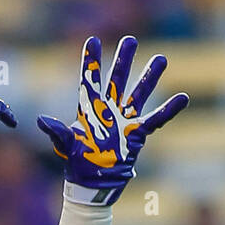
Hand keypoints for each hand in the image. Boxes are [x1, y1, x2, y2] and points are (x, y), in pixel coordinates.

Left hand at [36, 35, 188, 205]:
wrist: (93, 184)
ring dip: (149, 77)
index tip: (92, 40)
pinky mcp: (137, 134)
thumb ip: (57, 131)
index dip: (91, 61)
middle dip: (124, 60)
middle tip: (130, 40)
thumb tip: (41, 120)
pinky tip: (183, 98)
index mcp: (89, 109)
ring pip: (139, 93)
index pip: (90, 80)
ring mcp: (124, 121)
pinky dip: (169, 110)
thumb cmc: (78, 163)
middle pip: (117, 80)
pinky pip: (156, 120)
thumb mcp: (66, 145)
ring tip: (161, 58)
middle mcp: (108, 111)